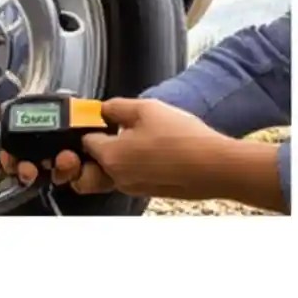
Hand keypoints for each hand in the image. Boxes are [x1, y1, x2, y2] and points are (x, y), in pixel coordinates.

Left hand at [0, 97, 285, 211]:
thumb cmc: (183, 140)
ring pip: (105, 178)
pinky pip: (127, 180)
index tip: (94, 118)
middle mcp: (116, 177)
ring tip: (124, 143)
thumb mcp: (147, 109)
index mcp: (110, 156)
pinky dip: (128, 168)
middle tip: (97, 140)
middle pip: (83, 173)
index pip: (83, 142)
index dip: (87, 126)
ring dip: (107, 162)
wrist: (214, 167)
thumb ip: (118, 107)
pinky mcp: (149, 190)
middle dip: (84, 158)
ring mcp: (133, 187)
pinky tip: (148, 151)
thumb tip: (104, 109)